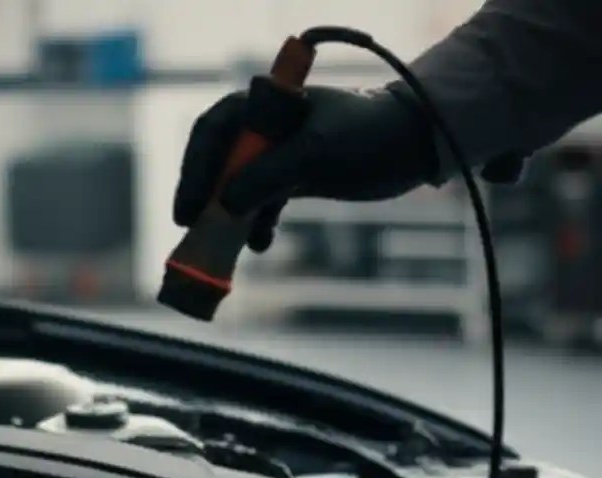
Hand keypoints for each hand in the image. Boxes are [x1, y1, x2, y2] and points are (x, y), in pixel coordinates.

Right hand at [172, 83, 437, 251]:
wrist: (414, 146)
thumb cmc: (367, 134)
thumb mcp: (316, 152)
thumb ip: (268, 175)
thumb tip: (224, 205)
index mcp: (263, 104)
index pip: (213, 131)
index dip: (195, 168)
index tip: (189, 207)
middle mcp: (262, 128)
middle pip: (217, 162)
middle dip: (205, 197)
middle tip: (191, 228)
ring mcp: (275, 155)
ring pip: (235, 188)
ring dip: (227, 218)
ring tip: (221, 245)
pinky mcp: (290, 179)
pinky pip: (259, 205)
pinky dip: (256, 226)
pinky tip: (259, 246)